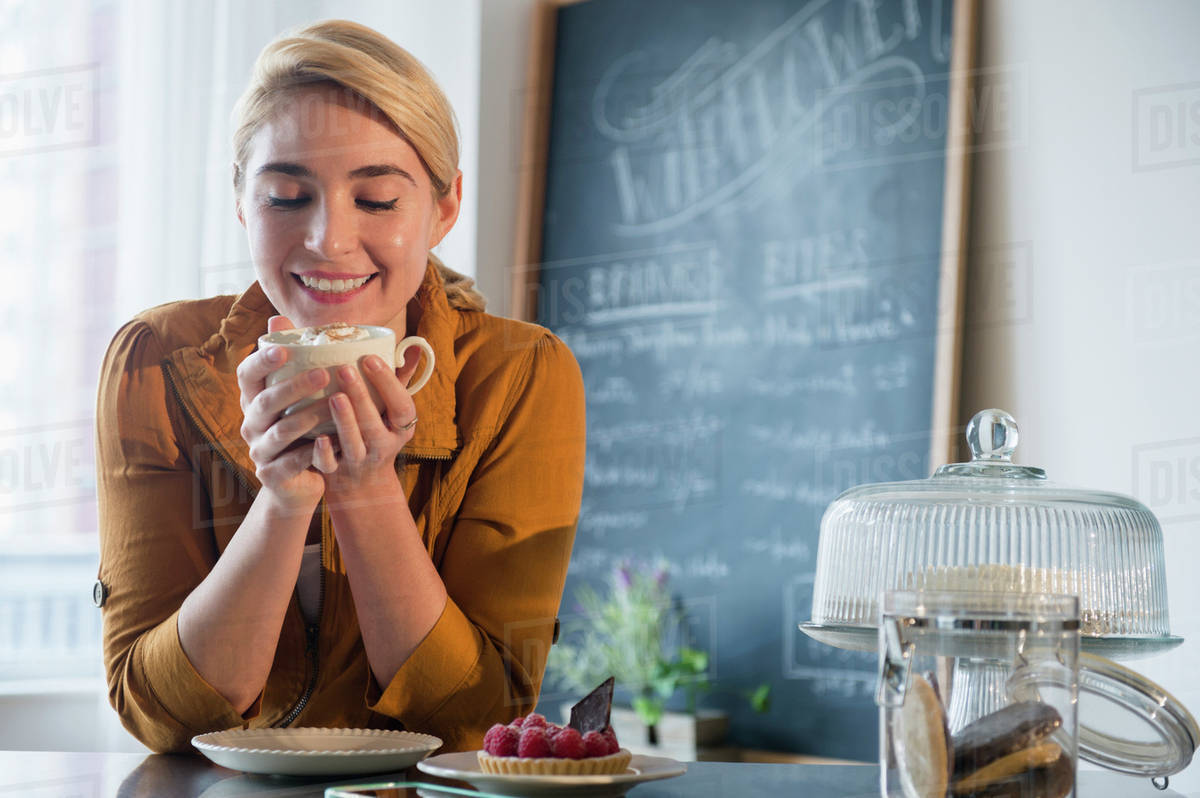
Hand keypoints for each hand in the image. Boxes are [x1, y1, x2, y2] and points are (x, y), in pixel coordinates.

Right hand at [236, 315, 333, 509]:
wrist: (297, 483)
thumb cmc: (301, 429)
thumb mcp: (295, 397)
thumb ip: (291, 361)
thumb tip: (279, 317)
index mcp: (254, 400)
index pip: (246, 375)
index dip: (260, 362)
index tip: (281, 350)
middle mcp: (251, 423)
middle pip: (266, 402)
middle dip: (293, 386)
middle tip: (322, 373)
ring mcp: (259, 450)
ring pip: (281, 431)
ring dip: (308, 416)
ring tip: (334, 404)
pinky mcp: (272, 475)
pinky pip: (293, 461)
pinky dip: (313, 451)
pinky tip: (331, 440)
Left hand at [319, 344, 422, 499]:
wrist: (361, 482)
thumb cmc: (376, 431)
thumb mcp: (392, 410)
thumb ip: (400, 378)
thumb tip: (413, 345)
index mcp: (400, 427)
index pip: (401, 405)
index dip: (388, 383)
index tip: (371, 358)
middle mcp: (383, 445)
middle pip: (375, 423)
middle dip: (362, 396)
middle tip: (345, 369)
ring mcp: (359, 460)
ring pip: (354, 443)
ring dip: (345, 420)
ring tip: (333, 396)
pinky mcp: (336, 471)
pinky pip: (331, 464)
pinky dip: (324, 452)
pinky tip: (318, 437)